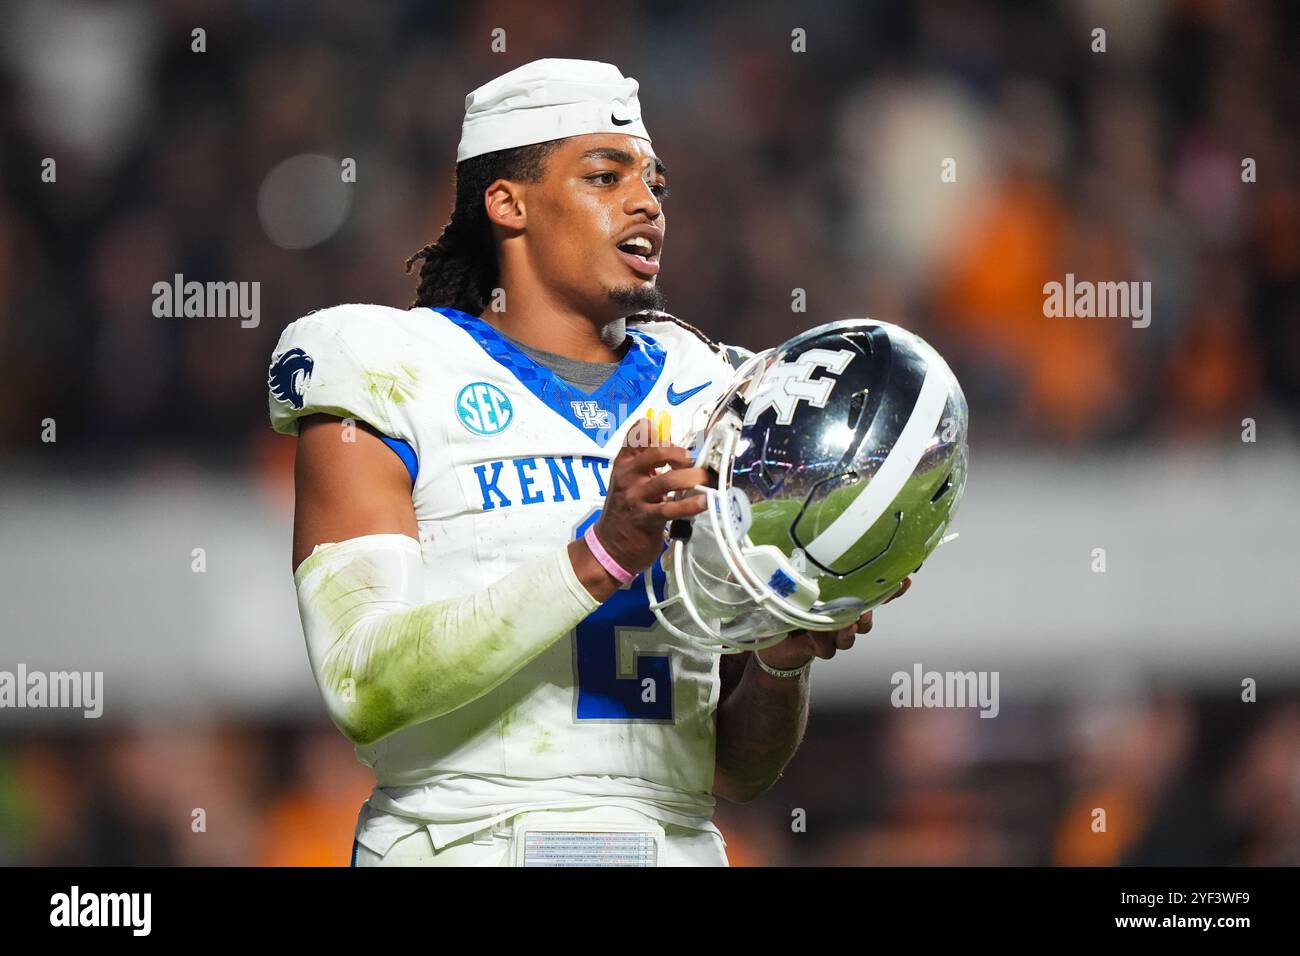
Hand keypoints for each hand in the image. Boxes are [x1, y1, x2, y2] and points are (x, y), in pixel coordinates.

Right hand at [588, 419, 710, 575]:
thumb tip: (675, 445)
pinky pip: (672, 509)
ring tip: (706, 479)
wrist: (609, 546)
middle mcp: (627, 477)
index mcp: (623, 464)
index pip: (636, 435)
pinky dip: (691, 504)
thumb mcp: (629, 481)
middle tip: (692, 461)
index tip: (672, 435)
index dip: (656, 430)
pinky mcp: (647, 519)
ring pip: (668, 480)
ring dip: (692, 477)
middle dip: (681, 454)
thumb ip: (647, 462)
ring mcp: (636, 498)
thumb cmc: (625, 510)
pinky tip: (704, 502)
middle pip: (656, 453)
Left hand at [756, 576, 912, 669]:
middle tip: (863, 610)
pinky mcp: (819, 648)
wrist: (774, 640)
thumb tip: (797, 533)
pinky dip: (823, 643)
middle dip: (868, 614)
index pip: (872, 593)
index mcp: (840, 598)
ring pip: (852, 636)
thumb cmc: (785, 603)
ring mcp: (832, 634)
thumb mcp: (792, 579)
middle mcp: (841, 616)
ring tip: (843, 625)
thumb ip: (799, 562)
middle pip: (867, 618)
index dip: (891, 589)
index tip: (905, 579)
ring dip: (849, 631)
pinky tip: (814, 635)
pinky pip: (829, 649)